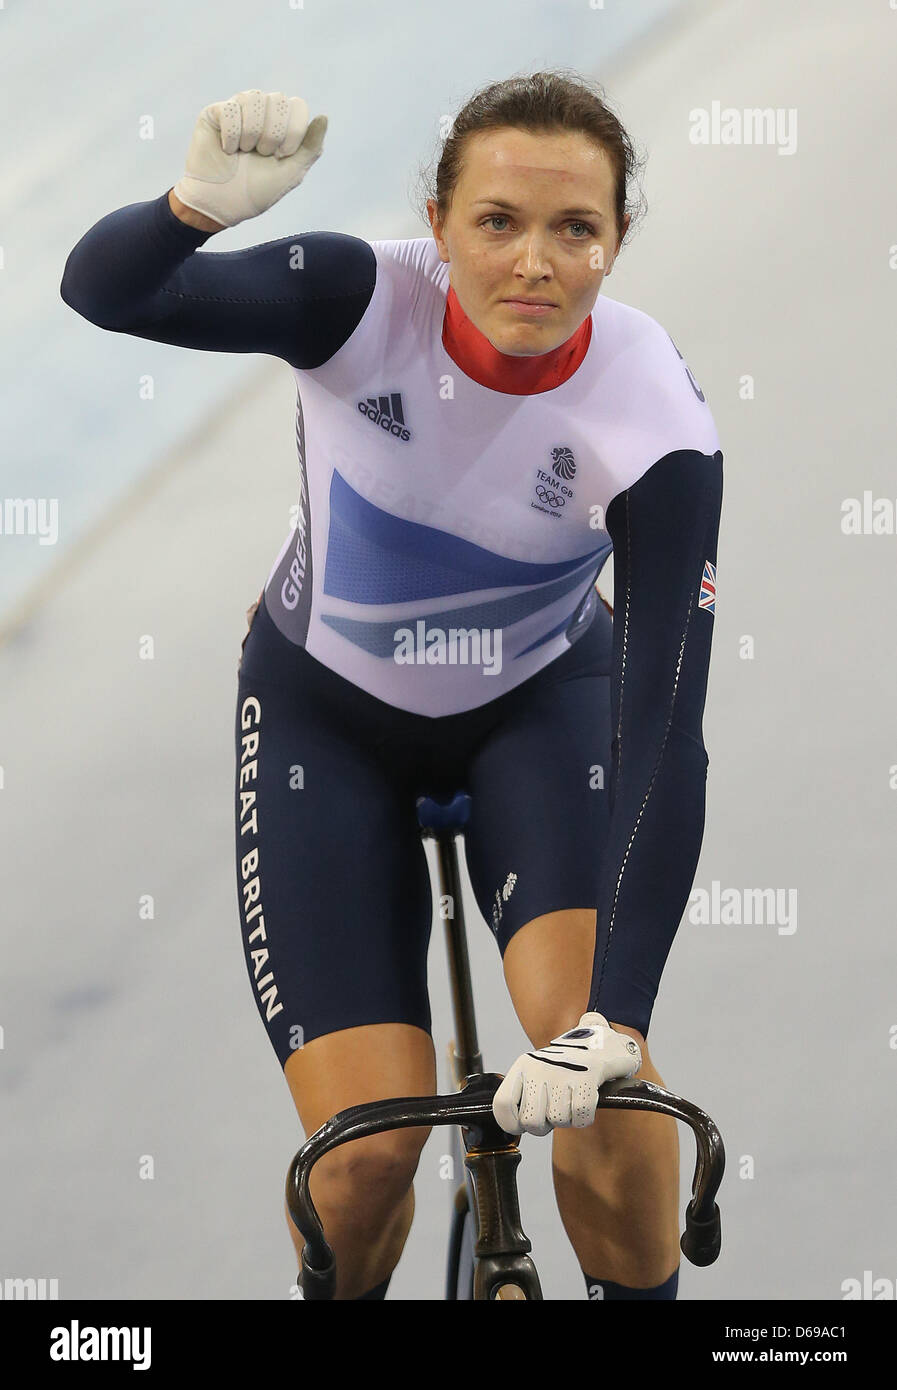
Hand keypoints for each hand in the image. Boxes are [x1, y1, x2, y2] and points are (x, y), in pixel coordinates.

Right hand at [173, 89, 326, 228]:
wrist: (220, 203)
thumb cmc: (256, 191)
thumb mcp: (291, 173)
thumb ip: (311, 147)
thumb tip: (324, 116)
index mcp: (283, 124)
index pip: (298, 106)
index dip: (293, 131)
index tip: (282, 155)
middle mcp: (262, 112)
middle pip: (278, 99)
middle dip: (272, 133)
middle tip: (262, 154)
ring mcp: (239, 109)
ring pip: (254, 98)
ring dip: (251, 133)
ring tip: (244, 152)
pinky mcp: (216, 112)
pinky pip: (230, 108)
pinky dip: (231, 134)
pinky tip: (227, 150)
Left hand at [492, 1012, 641, 1135]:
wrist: (599, 1042)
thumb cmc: (565, 1065)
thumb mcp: (536, 1070)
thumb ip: (522, 1094)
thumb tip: (513, 1126)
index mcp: (523, 1066)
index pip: (502, 1105)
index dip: (512, 1123)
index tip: (523, 1124)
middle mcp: (539, 1067)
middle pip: (530, 1121)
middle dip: (544, 1125)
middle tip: (553, 1111)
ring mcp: (562, 1072)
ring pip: (557, 1121)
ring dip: (567, 1119)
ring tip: (571, 1101)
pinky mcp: (586, 1078)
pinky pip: (580, 1118)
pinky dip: (584, 1117)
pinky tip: (585, 1101)